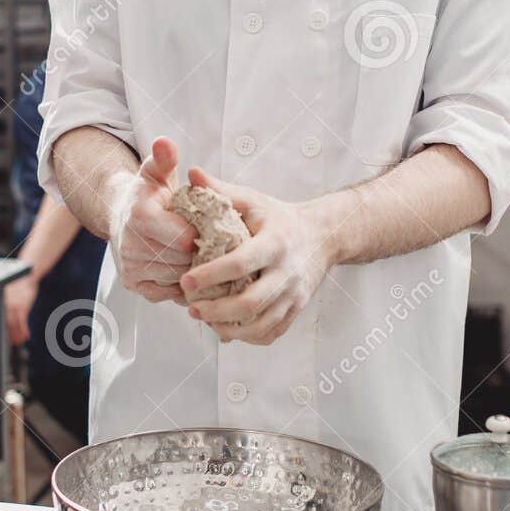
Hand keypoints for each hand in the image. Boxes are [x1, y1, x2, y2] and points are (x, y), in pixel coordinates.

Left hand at [4, 272, 38, 345]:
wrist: (26, 276)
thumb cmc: (17, 286)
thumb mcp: (8, 295)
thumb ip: (5, 305)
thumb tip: (4, 317)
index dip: (0, 330)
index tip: (3, 338)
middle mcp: (4, 305)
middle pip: (5, 325)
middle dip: (9, 335)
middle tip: (13, 342)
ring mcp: (13, 306)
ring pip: (12, 326)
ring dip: (16, 336)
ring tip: (19, 341)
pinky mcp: (23, 307)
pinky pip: (22, 323)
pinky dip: (23, 331)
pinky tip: (26, 336)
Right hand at [108, 136, 194, 305]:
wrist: (121, 213)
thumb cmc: (148, 193)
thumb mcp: (157, 172)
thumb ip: (164, 158)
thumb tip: (164, 142)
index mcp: (139, 216)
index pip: (185, 238)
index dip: (200, 232)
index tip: (205, 224)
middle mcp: (130, 245)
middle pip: (183, 260)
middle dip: (197, 252)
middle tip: (205, 241)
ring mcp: (130, 268)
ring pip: (178, 278)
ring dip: (191, 270)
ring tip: (196, 255)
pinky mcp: (133, 285)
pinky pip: (168, 293)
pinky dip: (179, 284)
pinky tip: (183, 268)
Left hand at [180, 165, 334, 344]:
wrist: (323, 235)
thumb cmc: (279, 217)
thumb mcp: (253, 200)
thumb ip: (221, 190)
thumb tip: (192, 174)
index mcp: (275, 242)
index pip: (241, 263)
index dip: (211, 275)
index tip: (185, 281)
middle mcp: (287, 271)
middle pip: (250, 302)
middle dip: (216, 310)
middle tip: (191, 307)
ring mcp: (294, 294)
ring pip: (261, 323)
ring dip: (228, 327)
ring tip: (205, 319)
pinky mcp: (297, 309)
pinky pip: (271, 332)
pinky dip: (247, 336)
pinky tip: (228, 328)